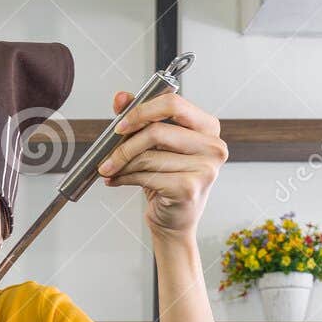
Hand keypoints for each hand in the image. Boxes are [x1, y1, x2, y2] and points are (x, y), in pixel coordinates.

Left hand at [96, 89, 226, 238]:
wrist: (175, 224)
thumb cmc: (168, 182)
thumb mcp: (156, 145)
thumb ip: (140, 118)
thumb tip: (120, 97)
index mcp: (208, 128)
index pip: (173, 104)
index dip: (142, 110)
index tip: (120, 125)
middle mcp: (214, 147)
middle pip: (157, 131)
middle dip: (125, 144)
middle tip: (107, 153)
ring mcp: (205, 169)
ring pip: (148, 156)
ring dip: (122, 164)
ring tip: (111, 169)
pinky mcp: (189, 188)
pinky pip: (147, 175)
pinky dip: (126, 178)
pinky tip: (118, 181)